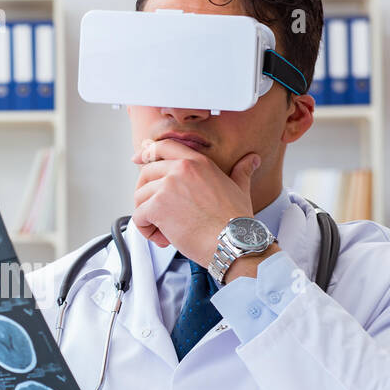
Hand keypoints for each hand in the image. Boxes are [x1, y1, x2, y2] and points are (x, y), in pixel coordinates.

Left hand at [130, 138, 261, 264]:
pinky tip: (163, 239)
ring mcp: (167, 186)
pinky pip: (138, 217)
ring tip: (166, 231)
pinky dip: (146, 231)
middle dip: (146, 195)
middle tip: (158, 214)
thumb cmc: (236, 221)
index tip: (138, 159)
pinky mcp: (157, 206)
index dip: (146, 152)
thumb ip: (241, 171)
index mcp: (197, 162)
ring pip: (140, 198)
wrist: (232, 242)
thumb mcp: (240, 188)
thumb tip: (251, 160)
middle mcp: (180, 169)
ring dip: (148, 217)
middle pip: (145, 174)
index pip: (163, 147)